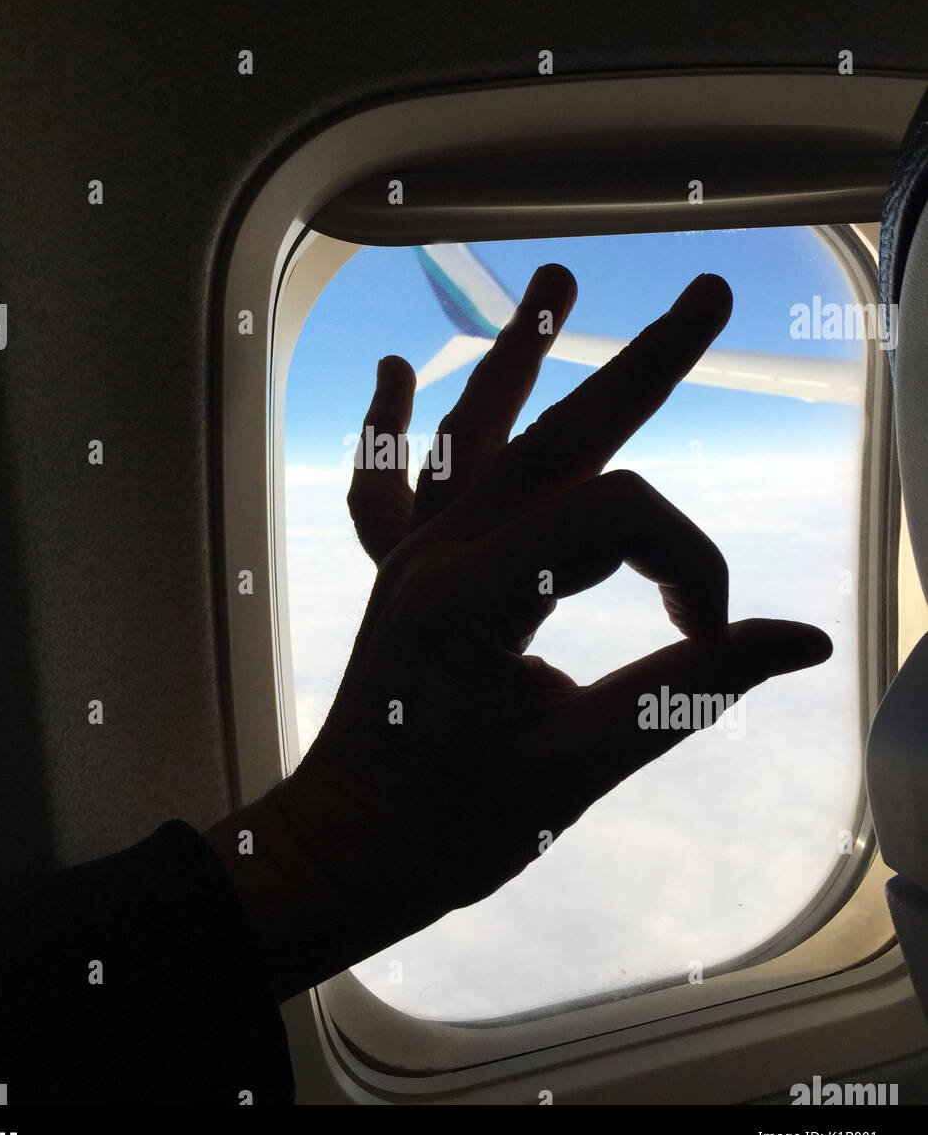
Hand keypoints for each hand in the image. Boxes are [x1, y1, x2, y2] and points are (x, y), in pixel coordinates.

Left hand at [210, 266, 831, 1000]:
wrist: (336, 857)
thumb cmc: (441, 829)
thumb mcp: (571, 769)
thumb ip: (683, 692)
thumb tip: (797, 641)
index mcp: (476, 592)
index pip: (615, 518)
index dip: (689, 561)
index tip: (717, 634)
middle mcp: (440, 553)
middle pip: (554, 438)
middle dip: (639, 365)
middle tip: (706, 293)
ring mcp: (413, 559)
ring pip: (473, 435)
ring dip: (519, 356)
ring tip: (553, 277)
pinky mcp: (402, 578)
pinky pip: (393, 487)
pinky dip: (396, 429)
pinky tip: (392, 372)